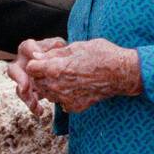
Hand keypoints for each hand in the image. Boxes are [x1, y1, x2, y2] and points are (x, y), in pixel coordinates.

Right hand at [6, 37, 66, 116]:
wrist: (61, 64)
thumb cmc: (59, 51)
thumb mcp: (59, 46)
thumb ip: (54, 48)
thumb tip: (42, 55)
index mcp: (29, 48)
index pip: (27, 47)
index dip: (31, 54)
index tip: (36, 61)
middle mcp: (22, 62)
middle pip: (14, 70)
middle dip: (19, 79)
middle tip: (25, 88)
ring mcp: (24, 77)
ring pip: (19, 88)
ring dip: (26, 97)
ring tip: (34, 105)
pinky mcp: (29, 89)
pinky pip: (28, 98)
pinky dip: (33, 106)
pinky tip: (40, 111)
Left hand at [24, 38, 140, 113]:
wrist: (123, 74)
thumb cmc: (103, 55)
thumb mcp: (78, 46)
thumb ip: (55, 53)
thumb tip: (37, 56)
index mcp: (57, 69)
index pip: (31, 68)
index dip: (37, 62)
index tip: (45, 59)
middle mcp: (58, 86)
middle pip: (37, 82)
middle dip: (42, 75)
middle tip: (56, 67)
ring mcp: (66, 99)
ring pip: (48, 93)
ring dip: (52, 85)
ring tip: (67, 76)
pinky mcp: (75, 107)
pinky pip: (61, 102)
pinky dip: (64, 95)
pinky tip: (75, 87)